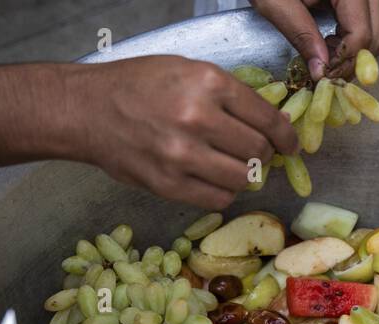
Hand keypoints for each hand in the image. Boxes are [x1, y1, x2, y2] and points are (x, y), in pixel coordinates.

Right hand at [73, 56, 297, 208]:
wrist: (88, 110)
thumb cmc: (137, 85)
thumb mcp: (188, 70)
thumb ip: (228, 95)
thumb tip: (271, 124)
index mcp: (208, 83)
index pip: (266, 118)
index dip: (285, 136)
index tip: (289, 144)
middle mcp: (198, 119)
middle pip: (257, 151)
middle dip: (264, 155)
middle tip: (258, 155)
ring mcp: (183, 155)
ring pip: (242, 178)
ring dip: (245, 176)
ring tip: (235, 167)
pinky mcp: (168, 184)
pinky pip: (217, 198)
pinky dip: (224, 192)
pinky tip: (215, 180)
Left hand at [252, 0, 378, 79]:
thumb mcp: (276, 2)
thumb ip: (300, 34)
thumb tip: (321, 70)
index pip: (361, 34)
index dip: (342, 60)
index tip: (321, 74)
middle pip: (377, 36)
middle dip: (351, 59)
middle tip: (323, 66)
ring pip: (378, 31)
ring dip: (355, 50)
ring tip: (325, 49)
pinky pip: (372, 21)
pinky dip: (356, 38)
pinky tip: (331, 38)